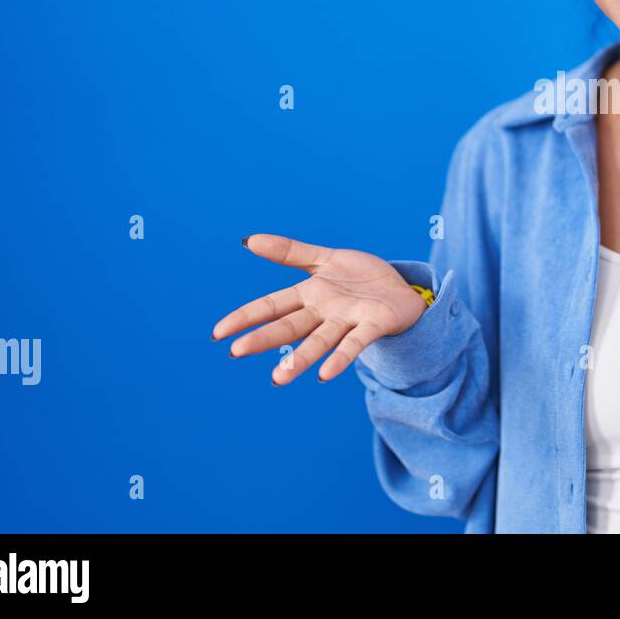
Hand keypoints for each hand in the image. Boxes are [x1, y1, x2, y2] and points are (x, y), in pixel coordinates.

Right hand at [212, 234, 428, 384]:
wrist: (402, 290)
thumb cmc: (360, 280)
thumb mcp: (326, 260)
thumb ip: (289, 253)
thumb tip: (248, 240)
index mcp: (310, 295)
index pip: (272, 306)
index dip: (246, 317)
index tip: (217, 333)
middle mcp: (325, 312)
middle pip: (290, 326)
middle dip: (264, 338)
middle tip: (236, 352)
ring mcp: (348, 321)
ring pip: (320, 340)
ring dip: (299, 359)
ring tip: (278, 378)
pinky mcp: (373, 325)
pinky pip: (355, 343)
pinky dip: (340, 358)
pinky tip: (324, 375)